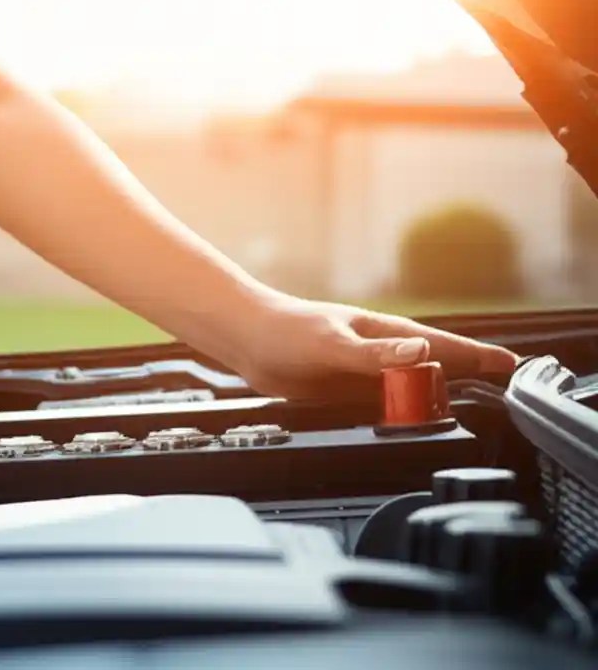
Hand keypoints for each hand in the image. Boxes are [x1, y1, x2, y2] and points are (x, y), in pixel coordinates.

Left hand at [229, 294, 518, 398]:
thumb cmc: (286, 329)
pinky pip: (385, 410)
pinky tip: (411, 430)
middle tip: (499, 405)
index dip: (481, 359)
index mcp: (388, 336)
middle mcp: (383, 356)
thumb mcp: (333, 343)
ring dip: (434, 407)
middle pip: (437, 375)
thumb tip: (423, 353)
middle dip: (468, 386)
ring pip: (413, 396)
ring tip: (463, 421)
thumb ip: (376, 354)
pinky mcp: (347, 394)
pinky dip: (403, 419)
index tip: (514, 368)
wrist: (246, 340)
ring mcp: (367, 376)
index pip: (447, 347)